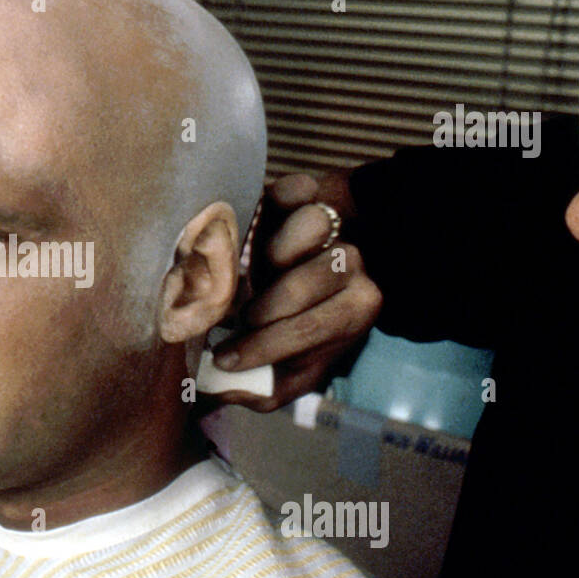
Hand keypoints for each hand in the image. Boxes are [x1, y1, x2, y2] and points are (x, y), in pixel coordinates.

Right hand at [211, 172, 379, 411]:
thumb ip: (263, 387)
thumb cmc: (291, 326)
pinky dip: (276, 204)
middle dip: (263, 309)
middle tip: (237, 319)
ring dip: (274, 256)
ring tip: (250, 274)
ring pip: (311, 228)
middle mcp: (351, 265)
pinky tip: (251, 231)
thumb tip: (222, 386)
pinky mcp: (307, 192)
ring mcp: (331, 226)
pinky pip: (297, 190)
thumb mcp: (288, 369)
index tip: (225, 359)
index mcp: (356, 310)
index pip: (315, 328)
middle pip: (307, 282)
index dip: (266, 345)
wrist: (298, 269)